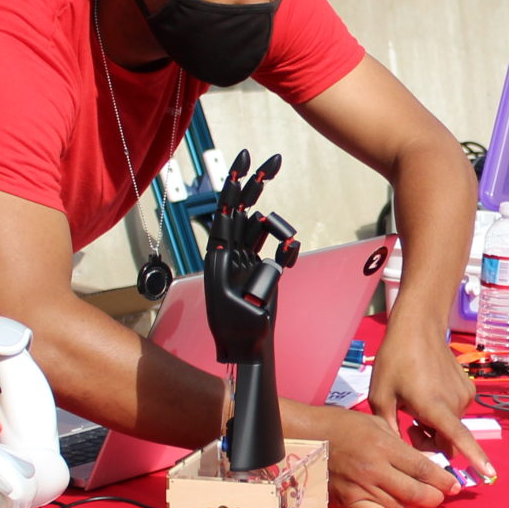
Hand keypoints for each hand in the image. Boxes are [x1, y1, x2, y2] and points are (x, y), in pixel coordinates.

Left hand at [201, 151, 289, 368]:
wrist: (246, 350)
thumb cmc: (238, 331)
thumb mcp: (236, 304)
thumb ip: (250, 276)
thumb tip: (272, 250)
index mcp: (220, 255)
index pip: (226, 211)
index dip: (234, 183)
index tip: (245, 158)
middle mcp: (231, 253)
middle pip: (242, 209)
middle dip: (254, 182)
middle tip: (272, 158)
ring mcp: (246, 260)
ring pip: (256, 224)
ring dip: (267, 211)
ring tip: (273, 191)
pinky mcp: (260, 270)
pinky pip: (271, 246)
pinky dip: (281, 241)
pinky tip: (288, 243)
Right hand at [302, 402, 459, 507]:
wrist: (308, 436)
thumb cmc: (345, 425)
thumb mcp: (377, 424)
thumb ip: (401, 445)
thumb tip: (426, 463)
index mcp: (383, 447)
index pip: (422, 468)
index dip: (442, 480)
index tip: (454, 486)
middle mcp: (373, 470)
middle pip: (414, 493)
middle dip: (434, 497)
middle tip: (440, 496)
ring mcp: (359, 487)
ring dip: (414, 507)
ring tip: (419, 500)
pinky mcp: (345, 501)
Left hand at [370, 326, 494, 484]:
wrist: (419, 328)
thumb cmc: (395, 360)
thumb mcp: (380, 396)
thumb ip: (388, 429)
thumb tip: (397, 454)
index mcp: (433, 406)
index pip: (459, 437)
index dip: (474, 457)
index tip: (488, 473)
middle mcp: (455, 403)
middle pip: (449, 441)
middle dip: (432, 443)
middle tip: (410, 427)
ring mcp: (465, 395)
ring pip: (452, 427)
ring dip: (437, 427)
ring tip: (416, 407)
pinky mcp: (469, 389)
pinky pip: (456, 412)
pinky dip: (444, 413)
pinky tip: (428, 395)